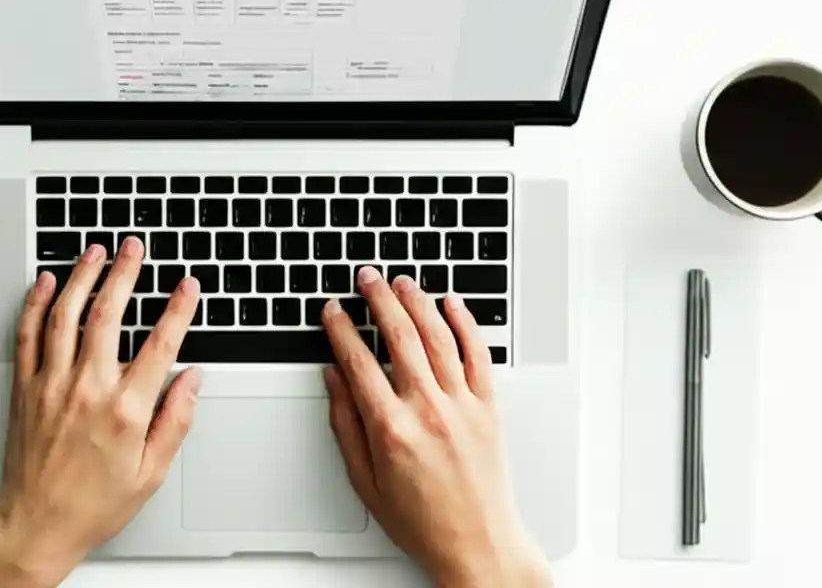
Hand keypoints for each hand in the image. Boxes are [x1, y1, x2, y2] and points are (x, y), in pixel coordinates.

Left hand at [0, 237, 201, 587]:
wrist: (36, 524)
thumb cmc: (92, 505)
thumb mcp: (151, 473)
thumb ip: (176, 422)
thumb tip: (191, 381)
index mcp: (125, 410)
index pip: (159, 344)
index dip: (178, 309)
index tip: (187, 287)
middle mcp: (87, 389)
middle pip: (108, 314)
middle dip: (125, 273)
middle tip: (134, 248)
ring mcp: (52, 385)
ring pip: (66, 314)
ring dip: (82, 276)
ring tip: (95, 252)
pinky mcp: (26, 388)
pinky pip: (29, 334)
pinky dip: (37, 303)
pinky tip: (46, 282)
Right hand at [321, 267, 549, 587]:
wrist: (477, 543)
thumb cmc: (421, 520)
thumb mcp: (364, 480)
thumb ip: (345, 425)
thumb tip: (333, 379)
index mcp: (391, 428)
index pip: (358, 361)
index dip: (341, 329)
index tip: (332, 311)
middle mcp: (427, 409)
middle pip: (399, 335)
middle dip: (378, 298)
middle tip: (366, 277)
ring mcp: (462, 405)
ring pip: (438, 335)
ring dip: (417, 301)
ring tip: (401, 281)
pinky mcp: (489, 407)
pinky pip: (478, 353)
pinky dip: (465, 323)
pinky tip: (452, 304)